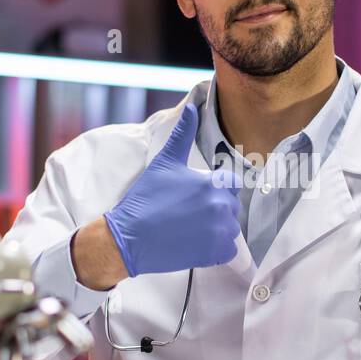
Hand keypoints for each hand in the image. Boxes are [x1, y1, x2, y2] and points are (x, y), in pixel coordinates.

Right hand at [103, 103, 240, 276]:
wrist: (129, 237)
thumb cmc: (146, 199)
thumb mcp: (164, 162)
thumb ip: (183, 134)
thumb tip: (192, 106)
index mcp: (212, 182)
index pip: (230, 182)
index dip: (215, 187)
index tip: (195, 195)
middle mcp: (220, 206)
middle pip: (231, 205)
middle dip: (215, 208)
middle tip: (188, 213)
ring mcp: (219, 231)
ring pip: (230, 227)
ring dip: (216, 228)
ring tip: (190, 228)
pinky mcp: (214, 253)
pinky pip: (228, 250)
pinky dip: (217, 249)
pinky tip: (196, 243)